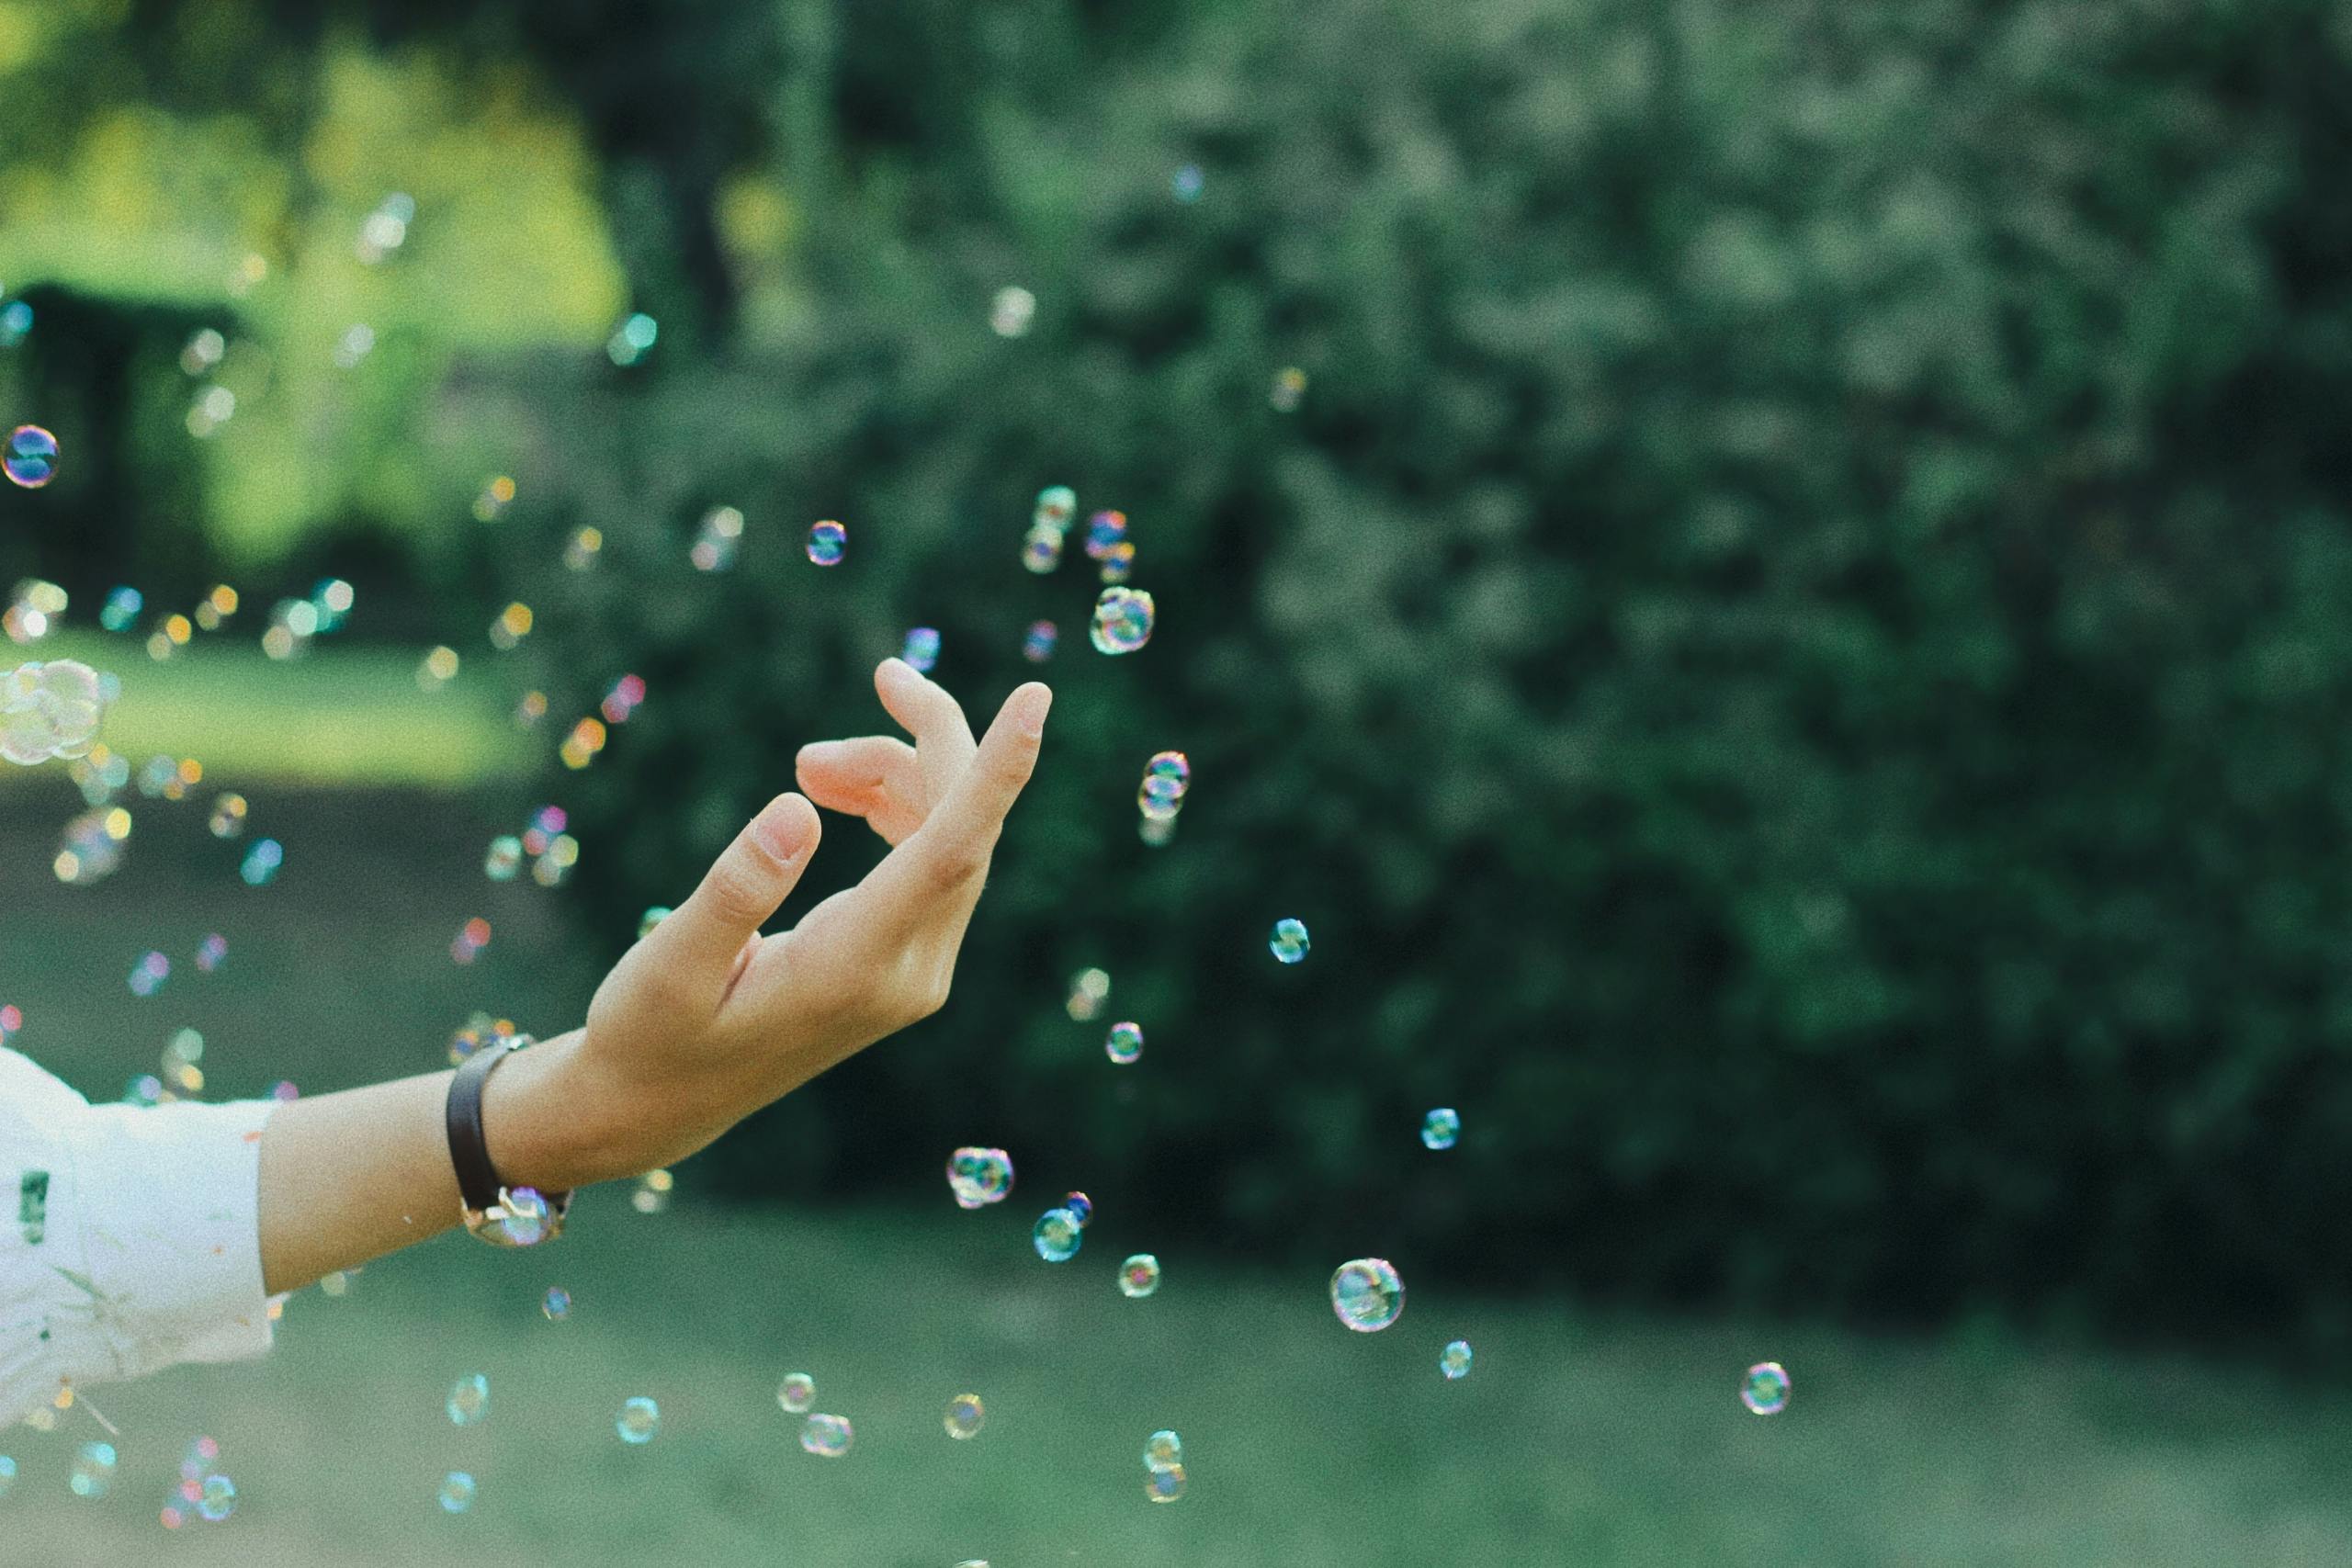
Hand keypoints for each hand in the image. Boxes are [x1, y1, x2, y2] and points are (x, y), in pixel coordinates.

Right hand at [555, 660, 1050, 1176]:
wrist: (659, 1104)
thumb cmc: (650, 1034)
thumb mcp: (669, 966)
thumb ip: (735, 891)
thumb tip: (800, 808)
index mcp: (855, 968)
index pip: (953, 851)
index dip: (997, 771)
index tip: (1035, 698)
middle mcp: (908, 975)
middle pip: (960, 829)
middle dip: (924, 743)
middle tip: (881, 674)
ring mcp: (916, 975)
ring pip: (949, 840)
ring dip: (897, 777)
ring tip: (811, 761)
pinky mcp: (905, 966)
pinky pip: (933, 863)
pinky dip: (895, 810)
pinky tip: (834, 793)